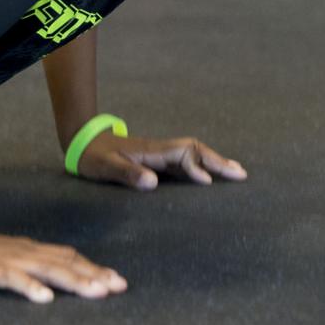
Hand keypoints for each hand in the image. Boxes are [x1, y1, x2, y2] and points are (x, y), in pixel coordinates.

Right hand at [0, 223, 126, 303]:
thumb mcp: (6, 259)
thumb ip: (29, 266)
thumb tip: (54, 280)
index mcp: (29, 250)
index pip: (68, 258)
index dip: (93, 268)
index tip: (116, 280)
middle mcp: (24, 252)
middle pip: (65, 263)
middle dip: (93, 275)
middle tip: (119, 287)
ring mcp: (7, 260)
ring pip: (47, 270)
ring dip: (73, 280)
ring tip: (95, 292)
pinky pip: (12, 278)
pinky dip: (30, 287)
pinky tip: (44, 298)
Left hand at [77, 133, 246, 189]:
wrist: (83, 142)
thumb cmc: (92, 157)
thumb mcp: (105, 167)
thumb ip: (126, 173)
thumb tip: (152, 182)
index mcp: (151, 150)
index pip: (183, 153)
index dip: (197, 165)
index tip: (208, 182)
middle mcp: (160, 151)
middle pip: (195, 150)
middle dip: (218, 161)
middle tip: (241, 175)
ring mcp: (159, 155)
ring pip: (193, 156)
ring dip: (214, 164)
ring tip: (236, 175)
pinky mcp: (156, 162)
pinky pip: (185, 163)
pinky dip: (202, 168)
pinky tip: (210, 179)